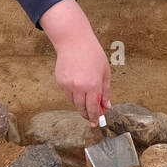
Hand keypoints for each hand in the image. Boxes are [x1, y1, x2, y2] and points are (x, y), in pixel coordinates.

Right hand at [39, 0, 111, 121]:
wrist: (74, 42)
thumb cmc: (93, 54)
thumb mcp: (105, 72)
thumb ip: (106, 91)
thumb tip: (106, 106)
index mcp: (93, 84)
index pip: (93, 108)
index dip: (94, 117)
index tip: (95, 123)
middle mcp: (80, 87)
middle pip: (82, 108)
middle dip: (87, 115)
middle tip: (91, 119)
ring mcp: (68, 85)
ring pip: (74, 102)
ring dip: (80, 105)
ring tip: (86, 103)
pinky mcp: (60, 81)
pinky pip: (67, 94)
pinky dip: (73, 95)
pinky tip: (78, 89)